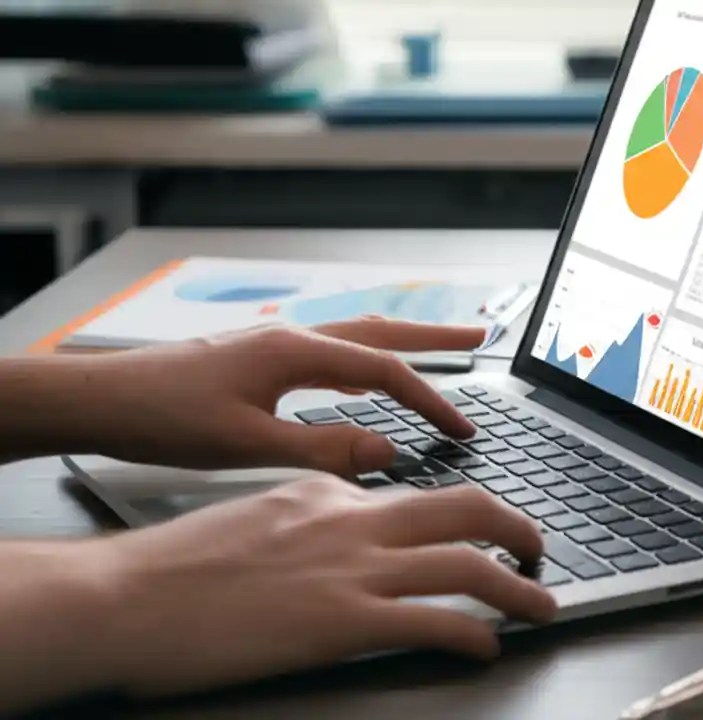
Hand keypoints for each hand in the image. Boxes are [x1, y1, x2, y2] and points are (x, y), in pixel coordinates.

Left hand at [61, 319, 483, 475]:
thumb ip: (322, 448)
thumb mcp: (247, 445)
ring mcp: (274, 343)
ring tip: (441, 345)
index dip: (430, 400)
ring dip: (402, 341)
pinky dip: (365, 355)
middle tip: (482, 336)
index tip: (460, 430)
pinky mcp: (258, 358)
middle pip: (381, 333)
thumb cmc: (163, 418)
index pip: (384, 371)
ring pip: (356, 335)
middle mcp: (291, 337)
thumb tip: (387, 450)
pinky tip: (364, 374)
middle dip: (435, 338)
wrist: (100, 399)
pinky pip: (330, 349)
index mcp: (295, 351)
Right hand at [91, 478, 554, 698]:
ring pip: (469, 562)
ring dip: (520, 586)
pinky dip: (477, 633)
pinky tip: (487, 646)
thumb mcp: (252, 518)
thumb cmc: (170, 569)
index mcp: (326, 490)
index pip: (415, 495)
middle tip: (536, 549)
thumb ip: (306, 519)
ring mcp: (352, 568)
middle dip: (516, 526)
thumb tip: (339, 535)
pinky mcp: (345, 622)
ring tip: (541, 605)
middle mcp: (352, 519)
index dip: (457, 516)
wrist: (123, 598)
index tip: (478, 531)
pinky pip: (437, 621)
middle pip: (466, 506)